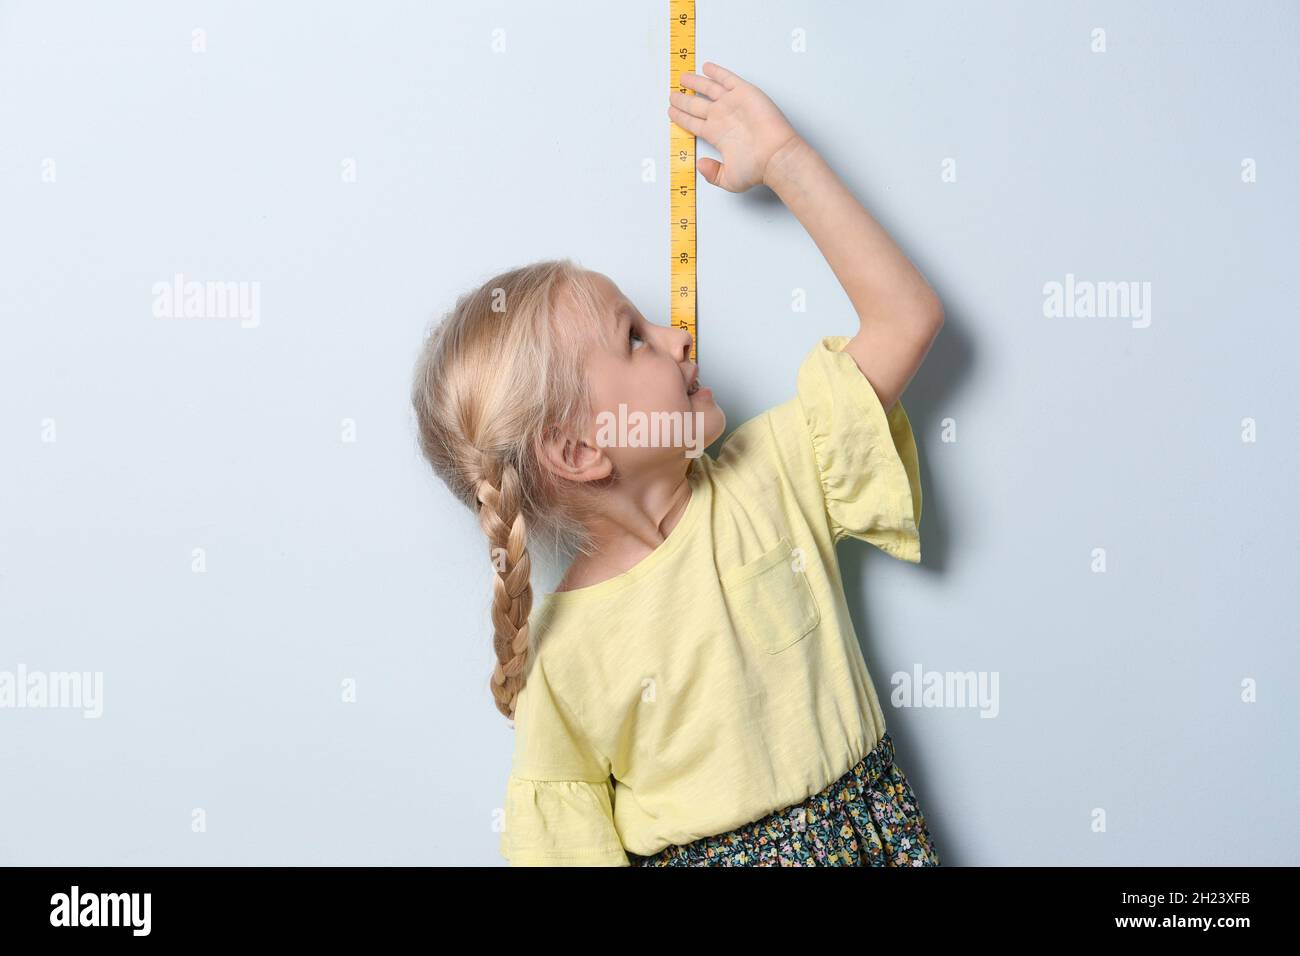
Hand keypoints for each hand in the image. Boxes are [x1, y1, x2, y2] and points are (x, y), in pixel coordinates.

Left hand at [668, 62, 801, 193]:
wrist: (775, 155)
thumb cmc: (756, 168)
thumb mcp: (728, 179)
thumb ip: (711, 173)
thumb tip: (699, 165)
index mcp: (715, 134)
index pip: (692, 122)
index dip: (680, 117)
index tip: (671, 111)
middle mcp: (721, 117)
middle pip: (695, 105)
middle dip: (682, 100)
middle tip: (672, 94)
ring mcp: (731, 104)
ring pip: (707, 88)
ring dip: (694, 82)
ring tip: (682, 77)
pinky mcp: (743, 93)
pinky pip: (727, 79)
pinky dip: (716, 72)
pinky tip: (706, 67)